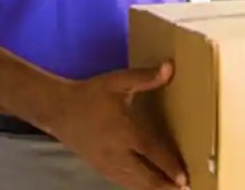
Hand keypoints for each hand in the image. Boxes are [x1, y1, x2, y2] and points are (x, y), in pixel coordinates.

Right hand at [41, 62, 187, 189]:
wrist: (58, 109)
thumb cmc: (90, 94)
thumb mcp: (118, 81)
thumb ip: (146, 77)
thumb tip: (171, 67)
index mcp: (125, 132)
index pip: (153, 154)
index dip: (171, 168)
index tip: (185, 179)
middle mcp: (118, 153)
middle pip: (146, 177)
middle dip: (166, 185)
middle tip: (185, 188)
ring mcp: (107, 164)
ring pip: (135, 183)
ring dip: (153, 187)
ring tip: (170, 188)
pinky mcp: (100, 168)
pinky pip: (123, 182)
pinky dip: (138, 186)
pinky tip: (147, 186)